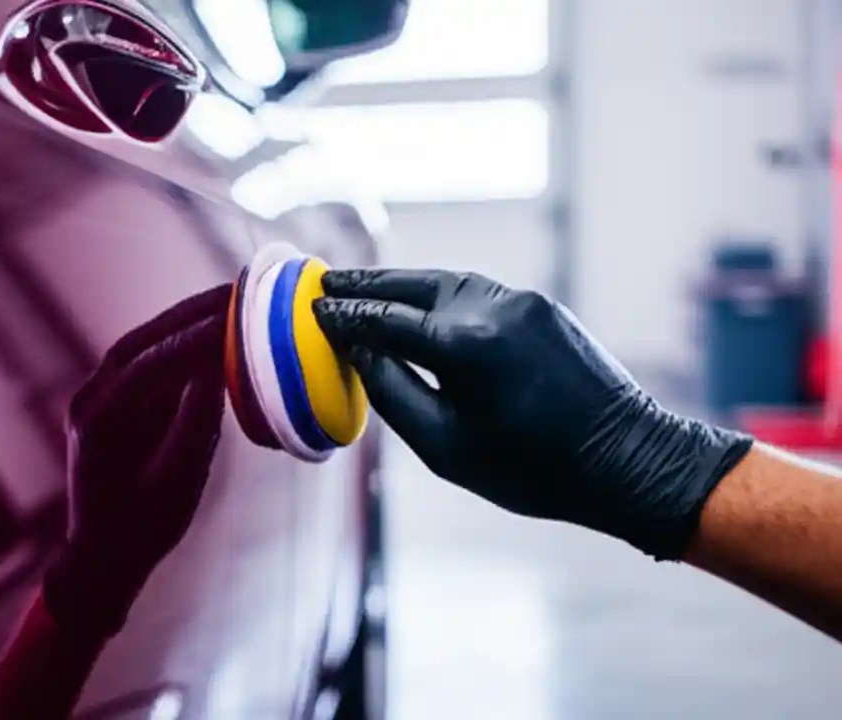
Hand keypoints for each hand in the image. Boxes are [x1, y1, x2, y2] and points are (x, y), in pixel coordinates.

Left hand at [44, 285, 227, 636]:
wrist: (104, 557)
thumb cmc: (143, 530)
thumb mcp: (179, 481)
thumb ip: (198, 422)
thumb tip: (220, 365)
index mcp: (98, 422)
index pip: (147, 366)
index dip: (192, 340)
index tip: (234, 317)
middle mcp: (89, 400)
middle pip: (141, 342)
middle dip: (188, 314)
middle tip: (238, 288)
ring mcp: (96, 397)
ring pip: (141, 344)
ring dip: (183, 320)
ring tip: (231, 298)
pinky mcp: (113, 400)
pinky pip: (145, 359)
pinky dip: (178, 341)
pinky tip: (212, 328)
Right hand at [313, 269, 752, 558]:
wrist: (626, 460)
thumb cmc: (528, 469)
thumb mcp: (443, 445)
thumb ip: (392, 390)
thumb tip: (359, 351)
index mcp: (464, 345)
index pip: (384, 319)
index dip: (344, 314)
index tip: (312, 307)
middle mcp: (492, 307)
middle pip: (412, 284)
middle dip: (366, 283)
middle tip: (326, 277)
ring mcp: (523, 301)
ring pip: (446, 284)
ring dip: (403, 285)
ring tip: (366, 288)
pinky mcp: (543, 307)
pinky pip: (478, 294)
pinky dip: (442, 297)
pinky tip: (422, 307)